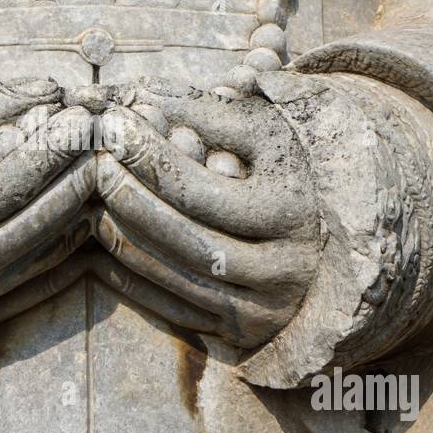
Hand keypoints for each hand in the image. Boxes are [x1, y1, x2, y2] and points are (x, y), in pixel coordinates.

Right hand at [0, 79, 97, 345]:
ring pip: (8, 277)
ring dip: (61, 237)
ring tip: (98, 194)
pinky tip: (77, 239)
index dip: (48, 157)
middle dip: (65, 198)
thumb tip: (53, 91)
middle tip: (103, 158)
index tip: (82, 122)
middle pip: (9, 239)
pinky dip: (44, 275)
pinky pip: (0, 306)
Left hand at [92, 80, 321, 345]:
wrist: (342, 240)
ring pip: (175, 276)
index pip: (199, 189)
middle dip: (128, 197)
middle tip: (92, 160)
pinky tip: (100, 244)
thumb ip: (209, 113)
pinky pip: (174, 310)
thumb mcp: (267, 134)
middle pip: (183, 238)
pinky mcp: (244, 334)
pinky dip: (131, 278)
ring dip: (122, 237)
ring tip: (90, 197)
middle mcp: (282, 270)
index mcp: (292, 213)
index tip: (111, 124)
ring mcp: (263, 309)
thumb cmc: (292, 169)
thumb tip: (139, 98)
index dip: (148, 157)